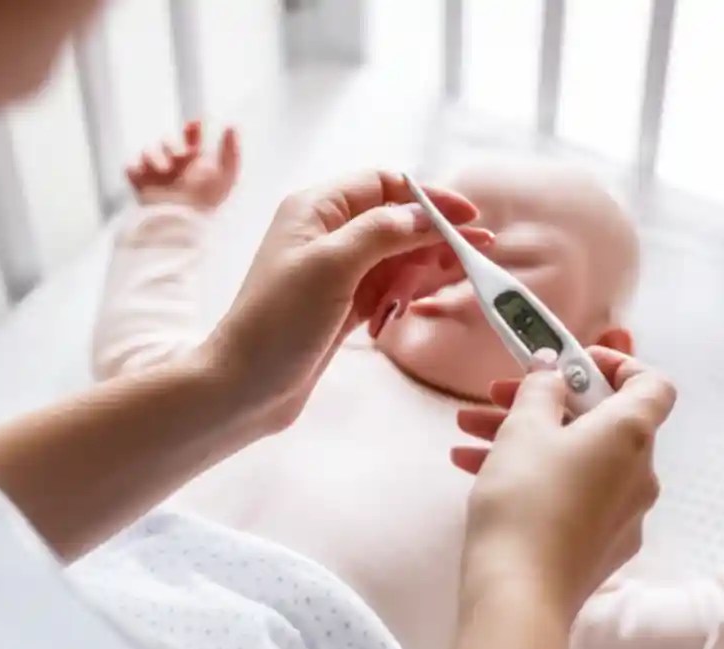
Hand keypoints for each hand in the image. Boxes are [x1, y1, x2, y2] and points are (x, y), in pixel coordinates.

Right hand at [125, 120, 239, 210]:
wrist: (182, 226)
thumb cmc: (207, 203)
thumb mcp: (225, 176)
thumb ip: (231, 151)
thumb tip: (232, 124)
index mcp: (195, 161)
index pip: (191, 135)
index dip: (192, 129)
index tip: (194, 126)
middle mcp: (175, 165)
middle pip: (167, 141)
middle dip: (173, 144)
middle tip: (181, 156)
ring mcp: (155, 174)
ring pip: (148, 151)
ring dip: (154, 156)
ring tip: (165, 170)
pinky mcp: (139, 184)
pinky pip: (130, 167)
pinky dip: (135, 168)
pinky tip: (144, 176)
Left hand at [204, 170, 492, 431]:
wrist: (243, 387)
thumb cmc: (277, 322)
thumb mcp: (331, 264)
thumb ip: (382, 232)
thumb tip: (424, 214)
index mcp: (315, 209)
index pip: (383, 185)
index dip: (428, 197)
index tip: (468, 215)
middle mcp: (324, 234)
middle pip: (396, 221)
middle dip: (436, 235)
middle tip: (480, 250)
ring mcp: (334, 273)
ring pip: (395, 258)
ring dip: (426, 265)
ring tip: (462, 275)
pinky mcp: (341, 308)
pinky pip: (386, 289)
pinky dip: (406, 293)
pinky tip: (423, 300)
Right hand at [452, 347, 676, 623]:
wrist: (520, 594)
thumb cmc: (524, 498)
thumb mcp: (523, 427)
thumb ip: (541, 388)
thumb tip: (553, 372)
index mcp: (632, 434)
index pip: (652, 383)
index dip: (615, 364)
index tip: (568, 363)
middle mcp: (640, 473)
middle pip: (603, 420)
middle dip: (547, 402)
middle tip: (497, 395)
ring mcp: (625, 514)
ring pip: (579, 458)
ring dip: (528, 437)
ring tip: (467, 433)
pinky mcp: (601, 545)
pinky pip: (574, 494)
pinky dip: (537, 475)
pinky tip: (477, 471)